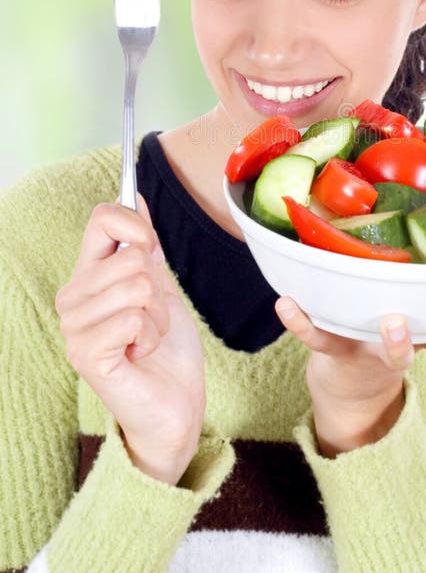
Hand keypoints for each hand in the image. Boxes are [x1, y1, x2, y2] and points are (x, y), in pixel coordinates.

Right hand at [55, 193, 204, 484]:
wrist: (174, 406)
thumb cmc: (166, 350)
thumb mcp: (160, 286)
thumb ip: (144, 246)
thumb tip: (135, 198)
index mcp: (87, 276)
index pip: (103, 219)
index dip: (138, 227)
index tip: (151, 251)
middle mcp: (72, 298)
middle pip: (131, 256)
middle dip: (159, 288)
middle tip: (151, 319)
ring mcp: (75, 328)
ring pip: (138, 286)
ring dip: (158, 315)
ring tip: (147, 339)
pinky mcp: (86, 355)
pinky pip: (134, 318)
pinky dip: (152, 335)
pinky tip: (141, 355)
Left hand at [275, 283, 425, 457]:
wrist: (346, 375)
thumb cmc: (386, 314)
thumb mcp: (412, 291)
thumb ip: (424, 258)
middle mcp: (417, 340)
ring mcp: (378, 350)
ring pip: (397, 357)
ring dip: (397, 342)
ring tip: (393, 322)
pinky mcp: (339, 351)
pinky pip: (320, 340)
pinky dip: (303, 323)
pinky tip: (286, 304)